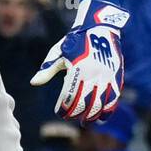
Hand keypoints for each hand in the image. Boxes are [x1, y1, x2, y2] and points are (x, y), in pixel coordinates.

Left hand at [30, 0, 129, 123]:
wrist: (100, 28)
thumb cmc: (75, 41)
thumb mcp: (58, 52)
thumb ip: (47, 69)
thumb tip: (33, 82)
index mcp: (77, 68)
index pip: (70, 94)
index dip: (64, 107)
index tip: (59, 112)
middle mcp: (93, 74)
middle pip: (85, 102)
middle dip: (76, 113)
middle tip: (69, 118)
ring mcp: (107, 76)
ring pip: (100, 103)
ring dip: (92, 115)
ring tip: (84, 121)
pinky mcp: (117, 77)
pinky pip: (114, 98)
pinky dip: (108, 110)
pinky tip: (101, 118)